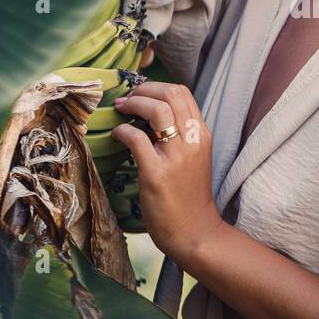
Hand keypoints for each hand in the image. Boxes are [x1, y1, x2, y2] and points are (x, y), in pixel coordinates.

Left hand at [111, 82, 223, 271]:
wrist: (194, 232)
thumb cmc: (188, 196)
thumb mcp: (193, 157)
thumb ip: (179, 135)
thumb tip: (150, 114)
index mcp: (202, 134)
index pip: (183, 92)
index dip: (157, 87)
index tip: (140, 95)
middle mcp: (193, 141)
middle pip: (171, 94)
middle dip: (143, 90)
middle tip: (127, 100)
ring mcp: (176, 157)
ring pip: (156, 110)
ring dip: (133, 104)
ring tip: (121, 110)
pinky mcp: (157, 174)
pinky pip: (136, 139)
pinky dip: (122, 131)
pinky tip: (117, 136)